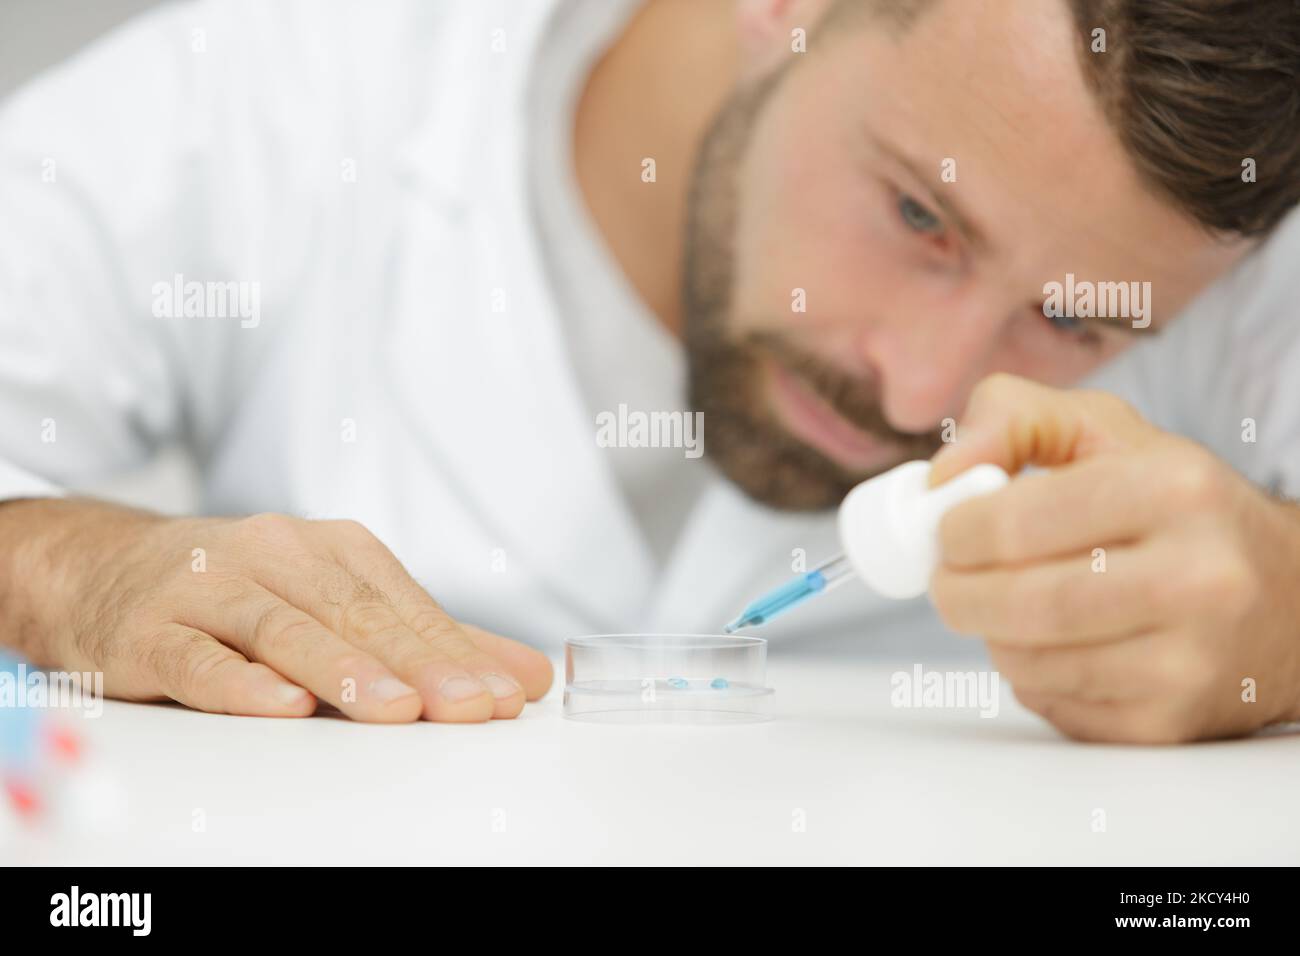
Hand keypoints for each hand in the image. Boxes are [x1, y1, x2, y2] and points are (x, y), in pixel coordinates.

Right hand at [0, 499, 551, 721]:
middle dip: (419, 663)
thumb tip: (526, 676)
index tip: (504, 696)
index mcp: (331, 549)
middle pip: (356, 615)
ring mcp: (210, 589)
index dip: (457, 651)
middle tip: (469, 707)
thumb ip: (431, 641)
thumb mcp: (338, 603)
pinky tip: (281, 705)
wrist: (106, 571)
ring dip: (342, 670)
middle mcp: (276, 556)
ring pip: (284, 629)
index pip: (405, 604)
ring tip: (395, 709)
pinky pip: (199, 657)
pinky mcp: (151, 630)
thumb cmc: (241, 593)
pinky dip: (240, 680)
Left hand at [927, 374, 1299, 742]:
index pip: (1019, 522)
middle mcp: (1197, 578)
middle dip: (957, 592)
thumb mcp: (1106, 431)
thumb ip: (1014, 420)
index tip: (945, 533)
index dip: (957, 532)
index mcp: (1176, 491)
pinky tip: (1053, 643)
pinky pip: (1052, 704)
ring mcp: (1188, 662)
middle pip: (1022, 603)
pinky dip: (1028, 674)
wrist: (1286, 599)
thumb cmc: (1176, 508)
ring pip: (1027, 662)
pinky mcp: (1168, 723)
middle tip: (947, 579)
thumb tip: (940, 476)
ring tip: (1005, 605)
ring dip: (990, 634)